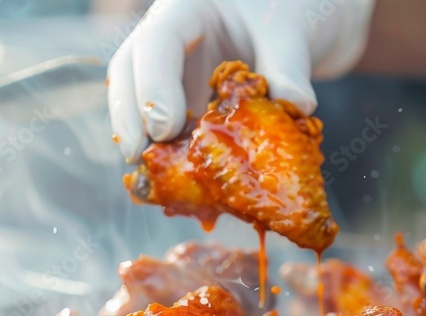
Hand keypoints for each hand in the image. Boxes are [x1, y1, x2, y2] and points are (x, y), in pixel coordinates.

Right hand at [107, 0, 375, 161]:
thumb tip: (296, 106)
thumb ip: (289, 65)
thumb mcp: (290, 31)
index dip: (154, 84)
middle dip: (129, 117)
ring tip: (154, 181)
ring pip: (137, 104)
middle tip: (140, 158)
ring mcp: (171, 74)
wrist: (294, 25)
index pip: (157, 40)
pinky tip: (184, 188)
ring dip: (144, 143)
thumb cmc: (288, 14)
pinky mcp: (182, 103)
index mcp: (187, 10)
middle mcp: (169, 41)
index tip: (165, 127)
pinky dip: (171, 157)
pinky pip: (166, 130)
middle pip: (129, 72)